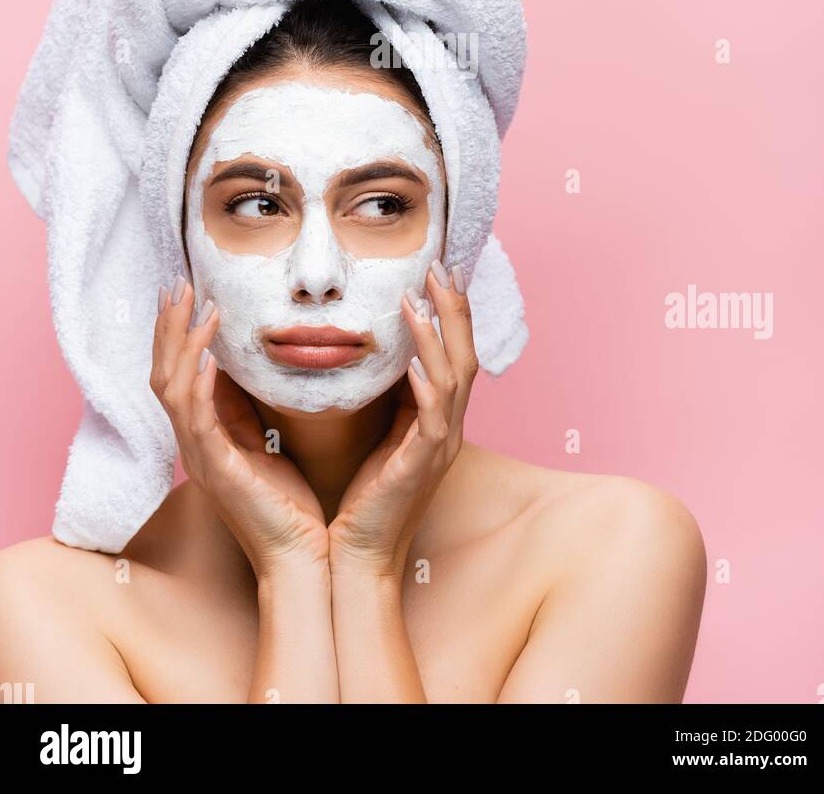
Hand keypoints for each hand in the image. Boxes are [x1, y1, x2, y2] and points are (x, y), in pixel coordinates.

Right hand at [150, 279, 329, 576]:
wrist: (301, 557)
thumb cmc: (289, 504)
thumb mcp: (267, 442)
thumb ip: (250, 408)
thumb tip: (246, 367)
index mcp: (205, 435)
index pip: (179, 372)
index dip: (178, 332)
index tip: (188, 291)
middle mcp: (194, 443)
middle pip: (164, 373)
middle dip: (169, 326)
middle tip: (178, 283)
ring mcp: (201, 457)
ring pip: (173, 389)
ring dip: (182, 344)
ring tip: (197, 306)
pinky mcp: (218, 471)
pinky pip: (197, 421)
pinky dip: (199, 385)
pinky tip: (209, 359)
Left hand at [327, 261, 477, 578]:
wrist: (359, 555)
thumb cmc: (363, 497)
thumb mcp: (378, 435)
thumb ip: (384, 397)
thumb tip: (370, 353)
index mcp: (437, 419)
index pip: (452, 354)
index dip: (449, 313)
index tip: (437, 272)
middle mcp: (447, 428)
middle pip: (464, 356)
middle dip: (454, 309)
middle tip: (440, 267)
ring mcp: (439, 447)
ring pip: (453, 379)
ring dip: (437, 336)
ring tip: (419, 299)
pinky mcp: (420, 467)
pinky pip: (433, 421)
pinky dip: (429, 389)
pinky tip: (417, 367)